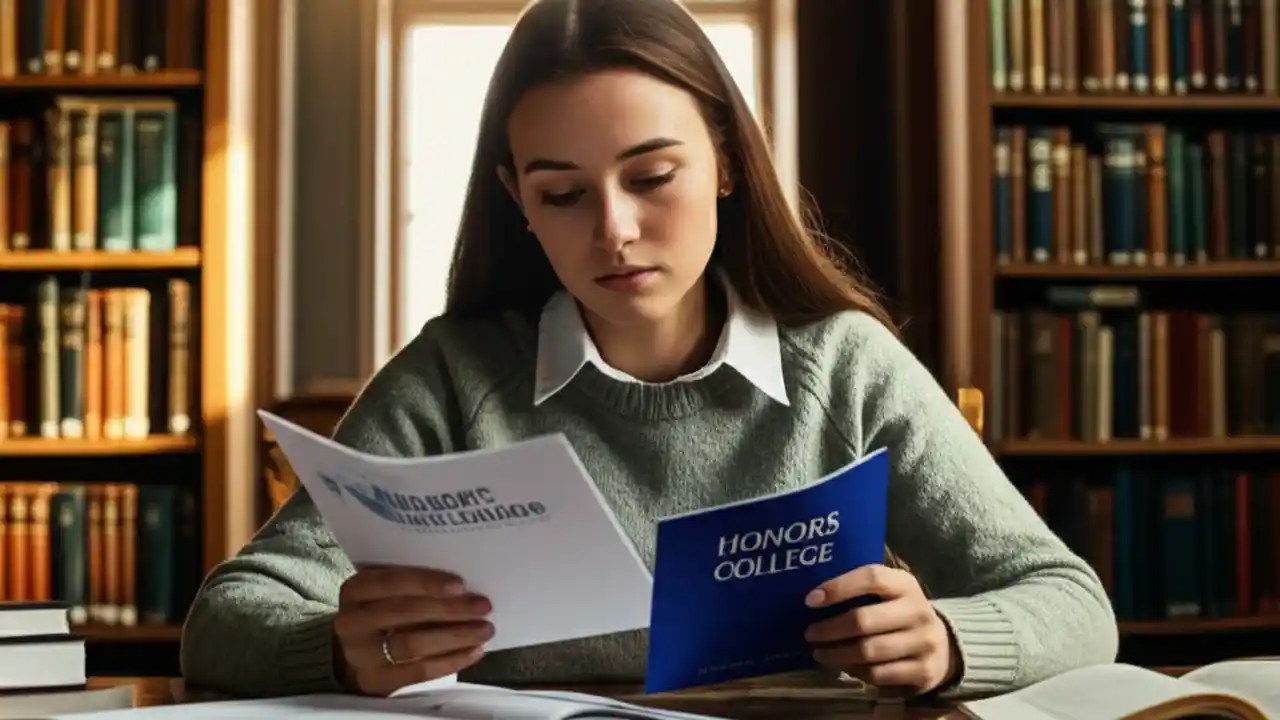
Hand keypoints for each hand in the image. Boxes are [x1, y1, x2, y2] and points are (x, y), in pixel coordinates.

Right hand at [333, 566, 493, 695]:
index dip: (426, 582)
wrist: (355, 650)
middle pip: (404, 613)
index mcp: (355, 590)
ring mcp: (361, 655)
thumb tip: (463, 587)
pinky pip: (418, 672)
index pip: (391, 582)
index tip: (460, 585)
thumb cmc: (381, 610)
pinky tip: (473, 652)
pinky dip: (450, 661)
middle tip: (483, 606)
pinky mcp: (375, 681)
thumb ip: (413, 585)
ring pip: (412, 645)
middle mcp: (351, 622)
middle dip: (449, 610)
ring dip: (454, 637)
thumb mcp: (386, 591)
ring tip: (484, 630)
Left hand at [803, 564, 958, 694]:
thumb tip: (812, 599)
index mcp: (905, 584)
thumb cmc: (899, 613)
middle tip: (809, 634)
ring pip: (869, 651)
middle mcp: (918, 611)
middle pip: (864, 620)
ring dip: (837, 654)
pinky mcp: (924, 671)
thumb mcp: (888, 594)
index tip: (810, 600)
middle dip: (830, 629)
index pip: (871, 577)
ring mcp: (924, 642)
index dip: (838, 587)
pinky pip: (879, 674)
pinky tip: (844, 666)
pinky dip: (855, 671)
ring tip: (819, 653)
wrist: (941, 645)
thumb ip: (860, 590)